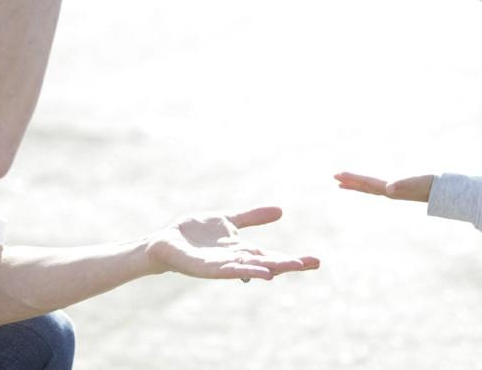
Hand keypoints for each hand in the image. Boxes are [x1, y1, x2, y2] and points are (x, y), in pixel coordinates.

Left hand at [145, 207, 319, 281]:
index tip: (316, 261)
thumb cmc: (195, 233)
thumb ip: (252, 217)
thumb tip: (280, 210)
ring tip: (290, 267)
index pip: (272, 255)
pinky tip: (256, 272)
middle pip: (266, 263)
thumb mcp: (229, 220)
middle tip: (311, 264)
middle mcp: (235, 260)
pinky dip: (241, 270)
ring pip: (249, 268)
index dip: (293, 259)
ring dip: (269, 268)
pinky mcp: (204, 268)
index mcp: (242, 250)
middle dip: (288, 264)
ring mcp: (221, 265)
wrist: (166, 240)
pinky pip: (225, 270)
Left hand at [334, 172, 433, 202]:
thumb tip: (388, 189)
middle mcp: (389, 192)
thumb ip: (402, 185)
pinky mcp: (399, 190)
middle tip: (335, 177)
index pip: (366, 183)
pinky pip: (379, 187)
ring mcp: (394, 192)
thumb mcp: (415, 183)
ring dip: (357, 185)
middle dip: (350, 182)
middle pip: (365, 187)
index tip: (338, 175)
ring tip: (344, 183)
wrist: (443, 192)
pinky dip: (369, 185)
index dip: (352, 179)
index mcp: (389, 190)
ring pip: (370, 189)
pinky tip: (368, 184)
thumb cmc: (429, 185)